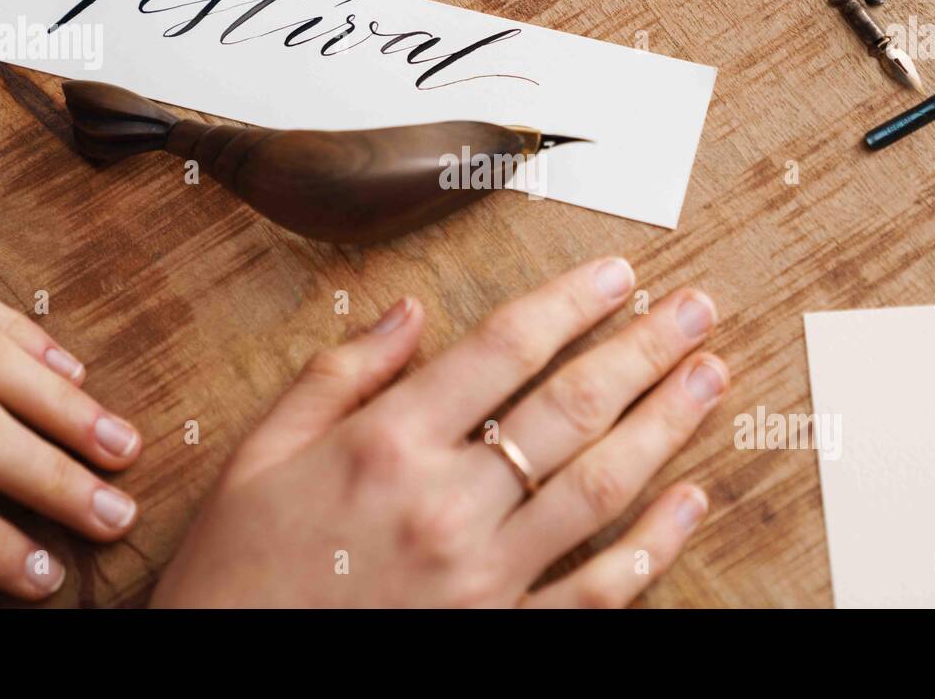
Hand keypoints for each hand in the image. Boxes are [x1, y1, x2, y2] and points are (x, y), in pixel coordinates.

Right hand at [153, 257, 726, 607]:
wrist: (224, 670)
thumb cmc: (238, 568)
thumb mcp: (260, 454)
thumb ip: (339, 374)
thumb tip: (410, 312)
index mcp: (386, 443)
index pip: (504, 349)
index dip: (571, 303)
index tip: (619, 276)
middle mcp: (445, 502)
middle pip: (570, 407)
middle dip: (643, 349)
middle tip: (694, 309)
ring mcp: (481, 575)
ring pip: (598, 487)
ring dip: (664, 425)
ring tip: (709, 376)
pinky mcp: (498, 632)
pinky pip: (593, 589)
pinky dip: (651, 546)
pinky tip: (690, 500)